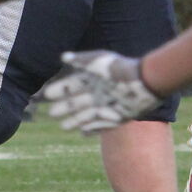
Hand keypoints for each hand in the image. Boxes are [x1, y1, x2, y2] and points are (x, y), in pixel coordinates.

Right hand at [41, 49, 159, 134]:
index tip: (47, 94)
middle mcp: (99, 92)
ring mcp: (107, 105)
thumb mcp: (98, 61)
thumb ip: (80, 60)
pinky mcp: (117, 116)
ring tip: (63, 127)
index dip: (60, 89)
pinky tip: (82, 133)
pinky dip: (91, 129)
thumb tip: (62, 57)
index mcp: (94, 79)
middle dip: (65, 107)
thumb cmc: (120, 69)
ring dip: (75, 120)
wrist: (144, 82)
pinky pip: (100, 124)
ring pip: (86, 115)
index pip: (72, 85)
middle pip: (78, 101)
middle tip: (52, 113)